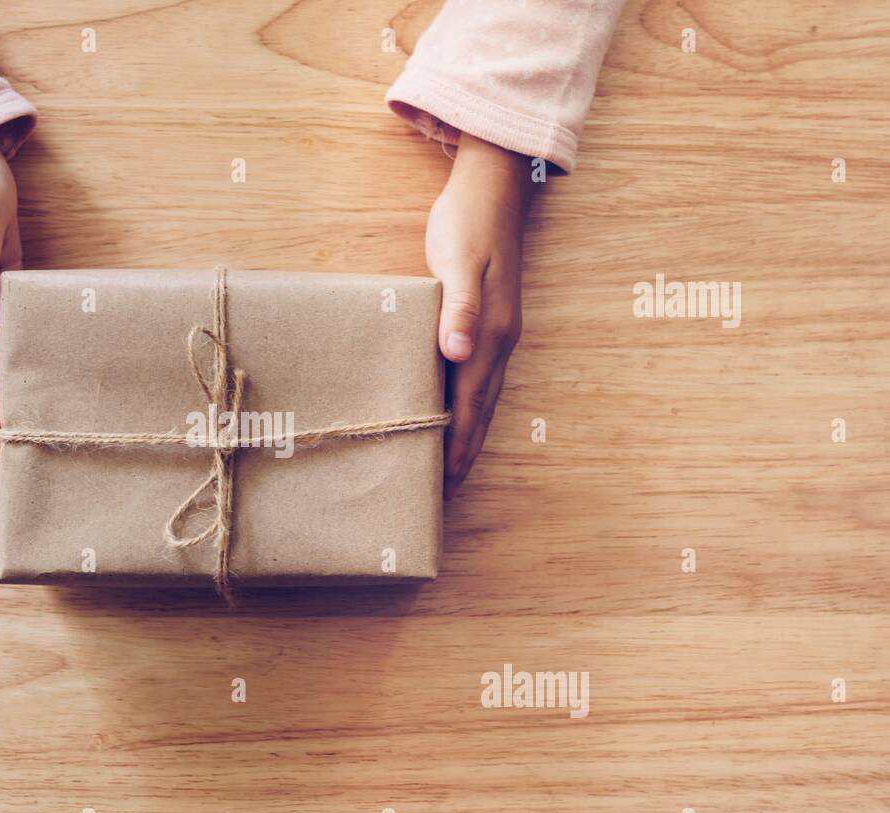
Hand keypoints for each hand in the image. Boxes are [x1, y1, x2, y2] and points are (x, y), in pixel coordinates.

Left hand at [426, 133, 536, 497]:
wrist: (493, 187)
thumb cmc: (468, 222)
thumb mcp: (458, 261)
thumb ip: (459, 308)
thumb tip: (459, 354)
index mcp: (491, 334)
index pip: (471, 402)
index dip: (459, 442)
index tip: (446, 481)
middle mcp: (499, 340)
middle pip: (481, 409)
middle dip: (465, 450)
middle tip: (446, 491)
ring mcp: (498, 331)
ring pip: (483, 395)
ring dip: (469, 431)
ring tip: (451, 465)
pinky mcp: (489, 320)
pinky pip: (479, 375)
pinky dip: (467, 401)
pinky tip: (453, 409)